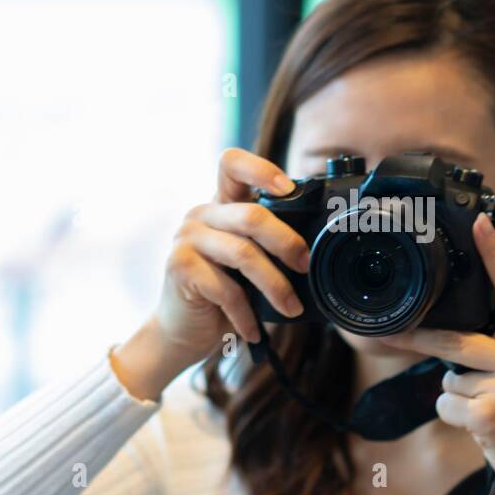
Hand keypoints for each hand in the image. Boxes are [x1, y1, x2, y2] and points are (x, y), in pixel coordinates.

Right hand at [152, 147, 310, 367]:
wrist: (182, 330)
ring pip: (244, 253)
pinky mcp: (179, 267)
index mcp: (220, 205)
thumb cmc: (222, 295)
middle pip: (252, 215)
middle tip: (305, 267)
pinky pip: (226, 289)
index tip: (289, 189)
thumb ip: (267, 246)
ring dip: (275, 285)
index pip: (233, 164)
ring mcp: (186, 238)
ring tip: (291, 308)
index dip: (261, 169)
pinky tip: (254, 330)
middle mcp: (201, 214)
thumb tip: (314, 252)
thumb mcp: (248, 264)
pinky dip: (247, 314)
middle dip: (287, 243)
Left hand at [385, 213, 494, 494]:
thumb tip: (455, 336)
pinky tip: (484, 428)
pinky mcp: (490, 414)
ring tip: (490, 410)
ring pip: (448, 379)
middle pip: (455, 339)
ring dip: (456, 396)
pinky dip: (454, 418)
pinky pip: (446, 405)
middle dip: (421, 341)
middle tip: (395, 335)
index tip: (479, 222)